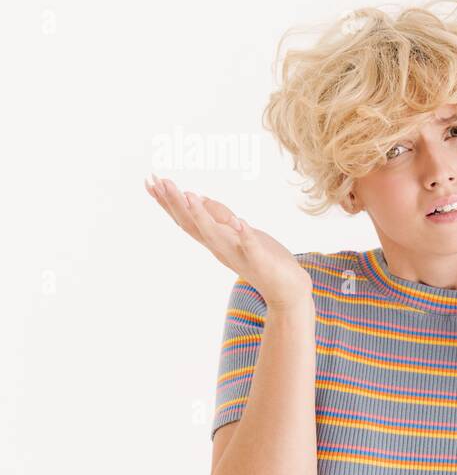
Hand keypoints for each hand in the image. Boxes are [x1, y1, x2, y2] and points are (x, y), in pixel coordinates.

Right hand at [145, 174, 311, 306]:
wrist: (288, 292)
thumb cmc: (264, 260)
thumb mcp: (239, 233)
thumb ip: (220, 217)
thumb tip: (199, 198)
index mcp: (215, 241)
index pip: (186, 220)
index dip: (168, 203)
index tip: (150, 182)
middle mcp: (221, 249)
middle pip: (193, 225)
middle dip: (175, 204)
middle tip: (159, 182)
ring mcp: (240, 255)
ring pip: (216, 235)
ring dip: (202, 216)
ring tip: (189, 196)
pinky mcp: (262, 262)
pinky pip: (252, 247)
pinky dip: (245, 235)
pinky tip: (240, 222)